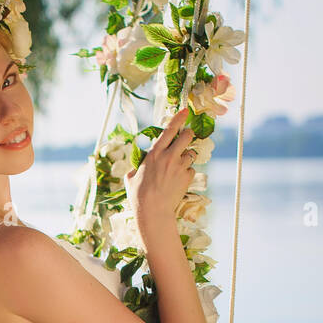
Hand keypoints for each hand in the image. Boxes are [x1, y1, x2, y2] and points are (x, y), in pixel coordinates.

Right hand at [124, 106, 195, 232]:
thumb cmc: (138, 196)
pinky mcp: (187, 177)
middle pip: (187, 136)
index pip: (169, 130)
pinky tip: (178, 181)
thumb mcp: (130, 178)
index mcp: (154, 154)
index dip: (179, 118)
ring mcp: (180, 167)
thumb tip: (137, 165)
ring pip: (191, 154)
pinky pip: (191, 170)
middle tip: (186, 138)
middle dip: (188, 135)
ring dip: (186, 157)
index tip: (186, 111)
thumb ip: (136, 167)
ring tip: (177, 168)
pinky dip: (187, 173)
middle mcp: (169, 157)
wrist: (153, 212)